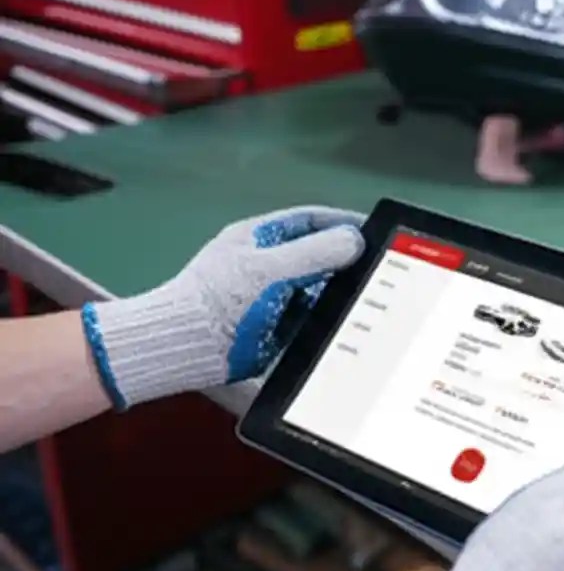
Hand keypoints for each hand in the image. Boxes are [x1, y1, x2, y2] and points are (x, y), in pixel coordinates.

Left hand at [82, 206, 364, 407]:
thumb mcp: (268, 270)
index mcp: (258, 239)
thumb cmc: (215, 300)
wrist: (182, 348)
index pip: (309, 221)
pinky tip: (336, 324)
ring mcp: (268, 297)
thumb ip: (313, 253)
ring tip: (358, 299)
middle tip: (374, 268)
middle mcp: (265, 265)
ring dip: (334, 294)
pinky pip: (308, 318)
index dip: (342, 223)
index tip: (372, 230)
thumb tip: (354, 240)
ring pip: (315, 289)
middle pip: (316, 256)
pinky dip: (322, 321)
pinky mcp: (272, 327)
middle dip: (343, 262)